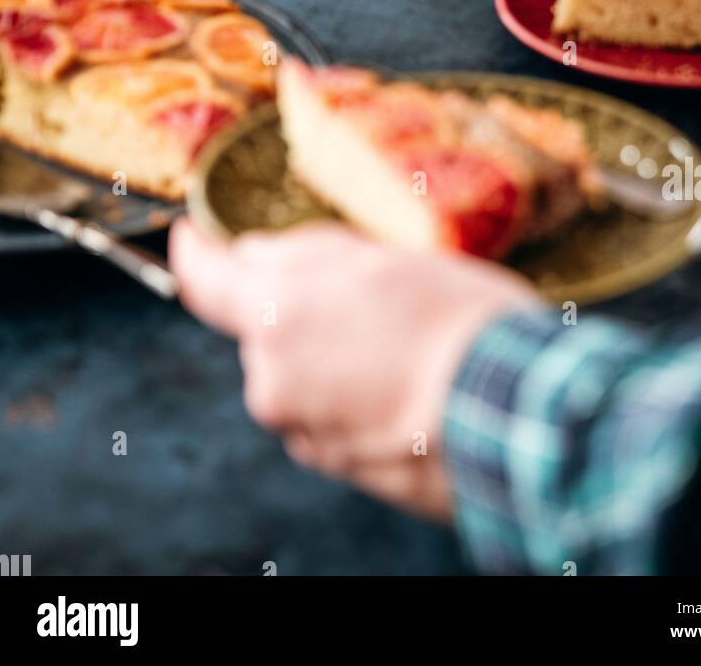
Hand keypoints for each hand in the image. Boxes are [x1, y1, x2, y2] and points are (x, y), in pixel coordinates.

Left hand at [170, 218, 540, 518]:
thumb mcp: (383, 259)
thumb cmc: (457, 325)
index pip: (206, 280)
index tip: (189, 236)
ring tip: (406, 344)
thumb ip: (307, 255)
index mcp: (276, 312)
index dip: (196, 253)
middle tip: (375, 295)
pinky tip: (406, 384)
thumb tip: (255, 255)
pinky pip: (326, 413)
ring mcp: (301, 428)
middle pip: (266, 325)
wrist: (512, 418)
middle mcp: (272, 377)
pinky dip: (353, 396)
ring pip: (300, 372)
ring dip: (334, 354)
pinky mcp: (333, 464)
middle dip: (304, 307)